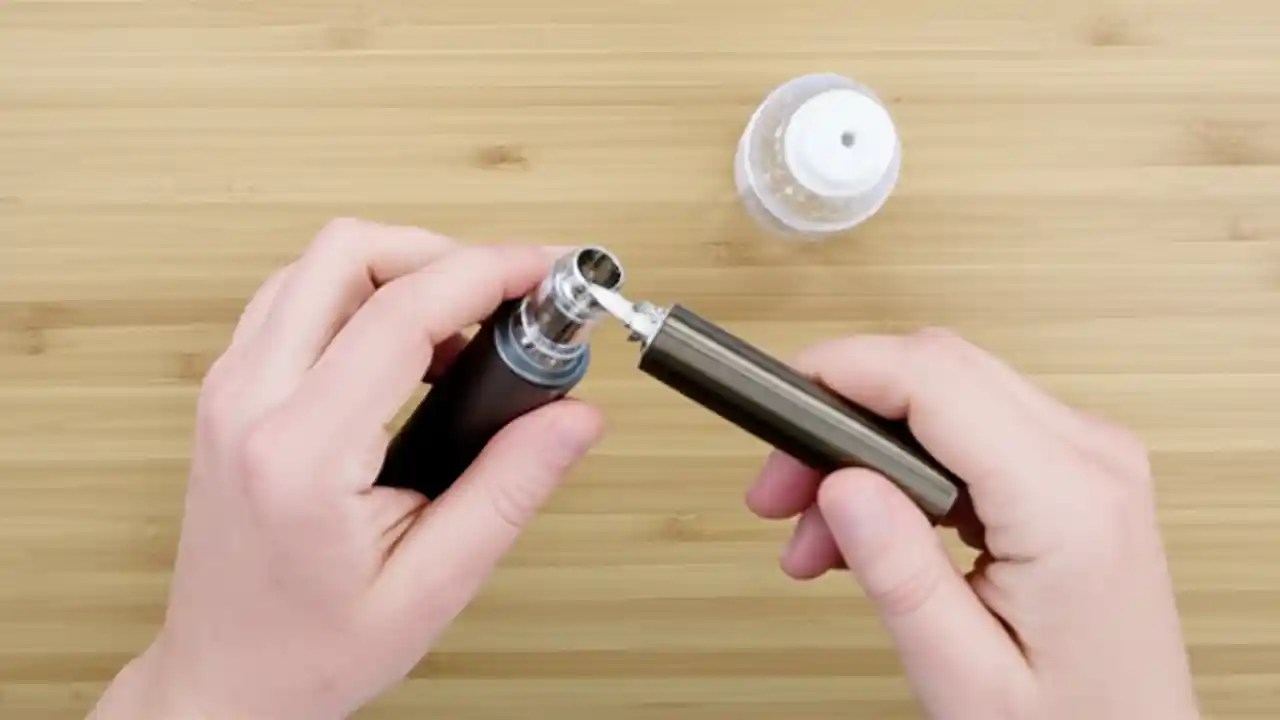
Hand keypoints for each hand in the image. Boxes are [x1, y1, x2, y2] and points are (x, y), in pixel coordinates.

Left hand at [90, 219, 602, 719]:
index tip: (543, 273)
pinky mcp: (231, 392)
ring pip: (317, 265)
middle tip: (503, 297)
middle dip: (440, 253)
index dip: (486, 273)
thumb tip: (573, 417)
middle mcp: (249, 404)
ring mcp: (230, 391)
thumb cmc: (310, 648)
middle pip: (344, 252)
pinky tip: (409, 352)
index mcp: (300, 455)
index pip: (399, 315)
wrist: (226, 679)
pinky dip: (362, 298)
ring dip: (400, 273)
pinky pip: (297, 299)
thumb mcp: (433, 585)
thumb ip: (509, 489)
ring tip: (462, 334)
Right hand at [747, 331, 1198, 718]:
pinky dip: (902, 461)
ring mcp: (1087, 458)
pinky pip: (969, 426)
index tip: (777, 402)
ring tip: (817, 534)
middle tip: (780, 492)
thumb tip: (840, 482)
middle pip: (936, 368)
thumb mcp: (965, 676)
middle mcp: (1089, 459)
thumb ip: (900, 573)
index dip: (843, 371)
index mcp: (1068, 504)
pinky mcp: (1070, 470)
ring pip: (945, 391)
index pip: (935, 378)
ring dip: (865, 445)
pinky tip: (870, 525)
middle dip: (839, 414)